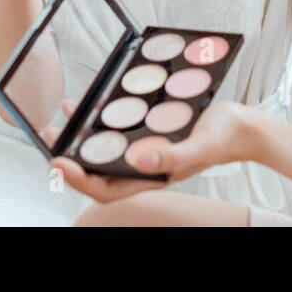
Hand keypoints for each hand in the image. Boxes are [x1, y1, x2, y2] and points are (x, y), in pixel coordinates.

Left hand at [50, 101, 254, 202]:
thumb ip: (173, 157)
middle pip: (97, 171)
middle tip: (50, 136)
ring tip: (62, 117)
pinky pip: (117, 131)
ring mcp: (145, 151)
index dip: (79, 179)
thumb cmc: (224, 137)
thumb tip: (140, 160)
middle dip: (70, 157)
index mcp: (152, 177)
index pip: (106, 189)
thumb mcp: (200, 145)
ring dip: (81, 137)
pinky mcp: (148, 134)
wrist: (241, 125)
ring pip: (104, 151)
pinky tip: (92, 103)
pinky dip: (100, 119)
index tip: (58, 162)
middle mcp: (144, 166)